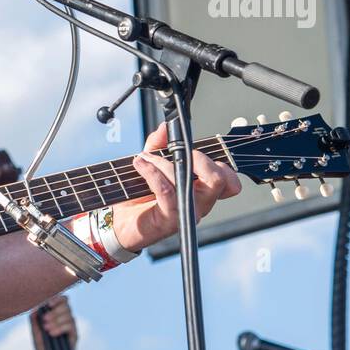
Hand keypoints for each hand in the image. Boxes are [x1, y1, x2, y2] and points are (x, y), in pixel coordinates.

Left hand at [31, 295, 76, 349]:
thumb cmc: (42, 344)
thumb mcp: (35, 331)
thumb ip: (34, 320)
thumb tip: (34, 310)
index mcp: (58, 313)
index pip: (62, 300)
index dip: (57, 299)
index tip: (48, 304)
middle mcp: (66, 317)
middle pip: (66, 306)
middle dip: (55, 311)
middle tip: (45, 320)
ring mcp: (71, 326)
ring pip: (69, 315)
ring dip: (56, 320)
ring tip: (47, 329)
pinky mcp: (75, 335)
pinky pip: (70, 326)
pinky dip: (60, 328)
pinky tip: (52, 333)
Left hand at [110, 125, 240, 251]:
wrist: (119, 222)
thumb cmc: (139, 196)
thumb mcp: (151, 163)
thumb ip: (159, 144)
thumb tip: (165, 127)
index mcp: (203, 190)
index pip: (230, 180)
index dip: (220, 162)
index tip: (193, 150)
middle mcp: (200, 203)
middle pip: (219, 179)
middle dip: (198, 158)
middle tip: (176, 153)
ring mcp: (187, 212)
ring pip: (190, 181)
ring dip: (164, 163)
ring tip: (146, 158)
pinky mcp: (170, 220)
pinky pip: (167, 190)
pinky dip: (152, 172)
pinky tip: (140, 165)